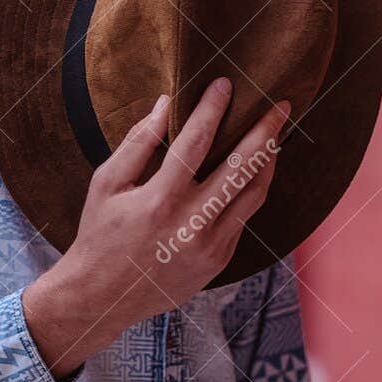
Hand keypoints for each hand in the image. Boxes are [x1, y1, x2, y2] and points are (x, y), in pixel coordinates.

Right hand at [22, 78, 289, 377]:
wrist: (103, 298)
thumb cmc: (100, 234)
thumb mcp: (106, 183)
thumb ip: (138, 142)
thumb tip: (166, 104)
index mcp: (160, 201)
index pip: (196, 142)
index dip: (213, 108)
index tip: (225, 83)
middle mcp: (192, 225)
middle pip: (243, 167)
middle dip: (266, 130)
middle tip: (281, 104)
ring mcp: (211, 246)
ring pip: (254, 194)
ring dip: (268, 160)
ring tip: (276, 134)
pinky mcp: (220, 261)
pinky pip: (243, 217)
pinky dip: (251, 190)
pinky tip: (254, 171)